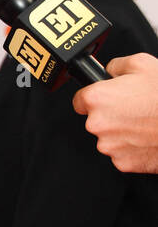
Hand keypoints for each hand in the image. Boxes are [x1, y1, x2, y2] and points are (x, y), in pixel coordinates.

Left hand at [72, 53, 157, 173]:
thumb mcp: (141, 63)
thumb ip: (116, 66)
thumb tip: (109, 70)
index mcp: (97, 99)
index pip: (80, 100)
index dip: (95, 97)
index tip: (105, 98)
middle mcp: (97, 124)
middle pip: (96, 120)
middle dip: (112, 114)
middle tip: (135, 108)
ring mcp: (110, 146)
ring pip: (110, 138)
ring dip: (122, 132)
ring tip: (145, 121)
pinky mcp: (123, 163)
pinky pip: (123, 153)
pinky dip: (133, 147)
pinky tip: (147, 136)